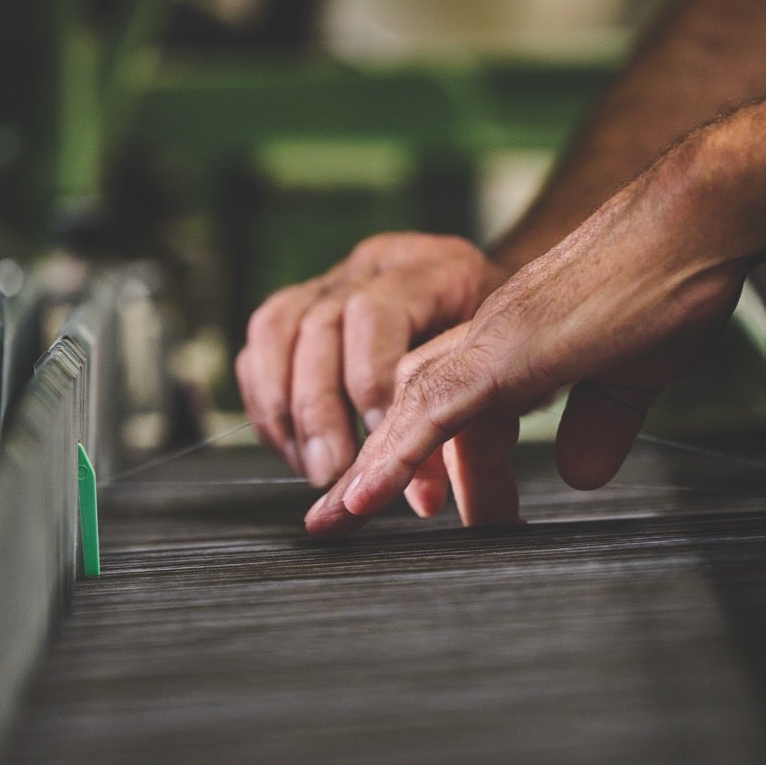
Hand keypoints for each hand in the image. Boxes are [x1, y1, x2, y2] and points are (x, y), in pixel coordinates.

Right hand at [235, 233, 510, 488]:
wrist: (490, 299)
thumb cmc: (505, 342)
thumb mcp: (501, 376)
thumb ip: (466, 427)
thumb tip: (422, 500)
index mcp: (431, 268)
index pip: (376, 312)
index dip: (368, 378)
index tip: (379, 439)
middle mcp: (374, 264)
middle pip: (318, 325)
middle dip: (318, 409)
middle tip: (330, 473)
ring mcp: (332, 278)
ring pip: (276, 328)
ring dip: (282, 406)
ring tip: (308, 466)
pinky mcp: (301, 304)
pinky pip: (260, 343)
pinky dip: (266, 398)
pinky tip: (289, 445)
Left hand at [304, 170, 748, 535]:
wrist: (694, 222)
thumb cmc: (671, 284)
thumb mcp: (630, 376)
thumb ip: (598, 423)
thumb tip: (579, 475)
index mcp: (512, 342)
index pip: (454, 408)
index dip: (435, 460)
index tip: (429, 510)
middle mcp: (487, 339)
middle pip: (414, 411)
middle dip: (383, 471)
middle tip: (353, 525)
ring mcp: (489, 342)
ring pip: (405, 413)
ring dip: (367, 472)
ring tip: (335, 523)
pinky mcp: (503, 353)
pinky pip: (432, 412)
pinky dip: (395, 458)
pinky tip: (362, 499)